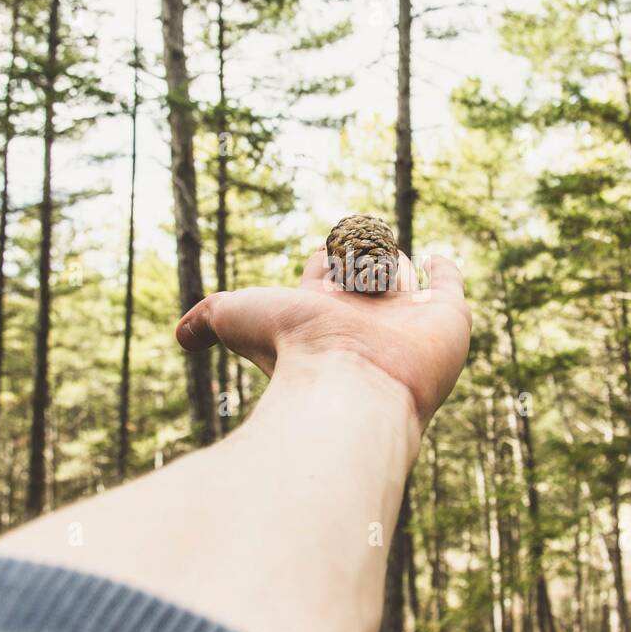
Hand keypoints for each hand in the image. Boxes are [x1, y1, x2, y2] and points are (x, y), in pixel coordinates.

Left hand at [176, 248, 471, 428]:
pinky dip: (445, 272)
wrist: (350, 381)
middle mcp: (364, 319)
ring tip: (376, 266)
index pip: (321, 276)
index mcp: (322, 315)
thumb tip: (181, 335)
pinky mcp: (446, 319)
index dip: (318, 263)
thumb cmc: (293, 352)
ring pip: (398, 273)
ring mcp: (407, 320)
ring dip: (387, 260)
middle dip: (355, 258)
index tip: (317, 255)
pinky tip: (437, 260)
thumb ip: (206, 319)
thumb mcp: (235, 319)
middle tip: (351, 250)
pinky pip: (449, 288)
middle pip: (360, 272)